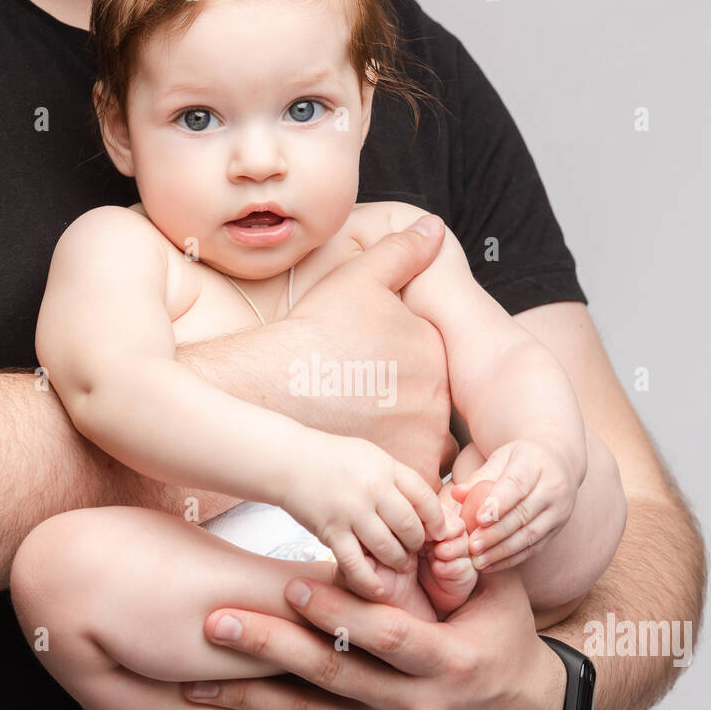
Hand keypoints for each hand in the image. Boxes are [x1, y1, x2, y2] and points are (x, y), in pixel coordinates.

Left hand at [181, 566, 567, 709]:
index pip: (385, 635)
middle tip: (214, 623)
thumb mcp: (501, 594)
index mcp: (449, 661)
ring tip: (195, 685)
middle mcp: (417, 708)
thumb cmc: (507, 642)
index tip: (290, 583)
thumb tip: (440, 493)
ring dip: (251, 704)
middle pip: (333, 677)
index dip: (337, 611)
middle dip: (268, 649)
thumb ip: (465, 552)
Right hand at [282, 433, 447, 599]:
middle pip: (410, 526)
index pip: (425, 498)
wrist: (288, 460)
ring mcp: (351, 510)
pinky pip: (356, 563)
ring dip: (398, 561)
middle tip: (416, 550)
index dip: (437, 520)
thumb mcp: (371, 457)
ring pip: (388, 547)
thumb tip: (424, 502)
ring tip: (399, 564)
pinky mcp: (331, 530)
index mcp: (386, 468)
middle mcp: (372, 488)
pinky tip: (378, 588)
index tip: (439, 532)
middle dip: (417, 543)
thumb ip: (396, 478)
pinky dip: (369, 581)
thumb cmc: (332, 460)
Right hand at [283, 215, 457, 485]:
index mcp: (437, 352)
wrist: (270, 386)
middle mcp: (440, 398)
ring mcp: (424, 439)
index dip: (399, 370)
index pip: (431, 366)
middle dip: (402, 409)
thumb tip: (434, 228)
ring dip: (400, 443)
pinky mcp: (403, 473)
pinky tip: (361, 460)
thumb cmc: (311, 332)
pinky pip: (411, 481)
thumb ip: (403, 252)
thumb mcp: (359, 278)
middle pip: (428, 409)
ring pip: (422, 445)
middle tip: (357, 403)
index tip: (366, 372)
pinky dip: (394, 475)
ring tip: (355, 432)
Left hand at [451, 437, 581, 573]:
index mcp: (535, 464)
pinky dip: (512, 559)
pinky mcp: (557, 528)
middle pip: (523, 514)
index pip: (517, 484)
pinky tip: (491, 564)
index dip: (499, 503)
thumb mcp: (501, 459)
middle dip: (496, 533)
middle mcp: (553, 488)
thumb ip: (479, 477)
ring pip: (530, 535)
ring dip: (502, 551)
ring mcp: (559, 511)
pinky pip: (535, 547)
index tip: (479, 518)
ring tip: (478, 560)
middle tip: (472, 546)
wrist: (557, 463)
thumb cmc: (521, 461)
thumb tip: (457, 493)